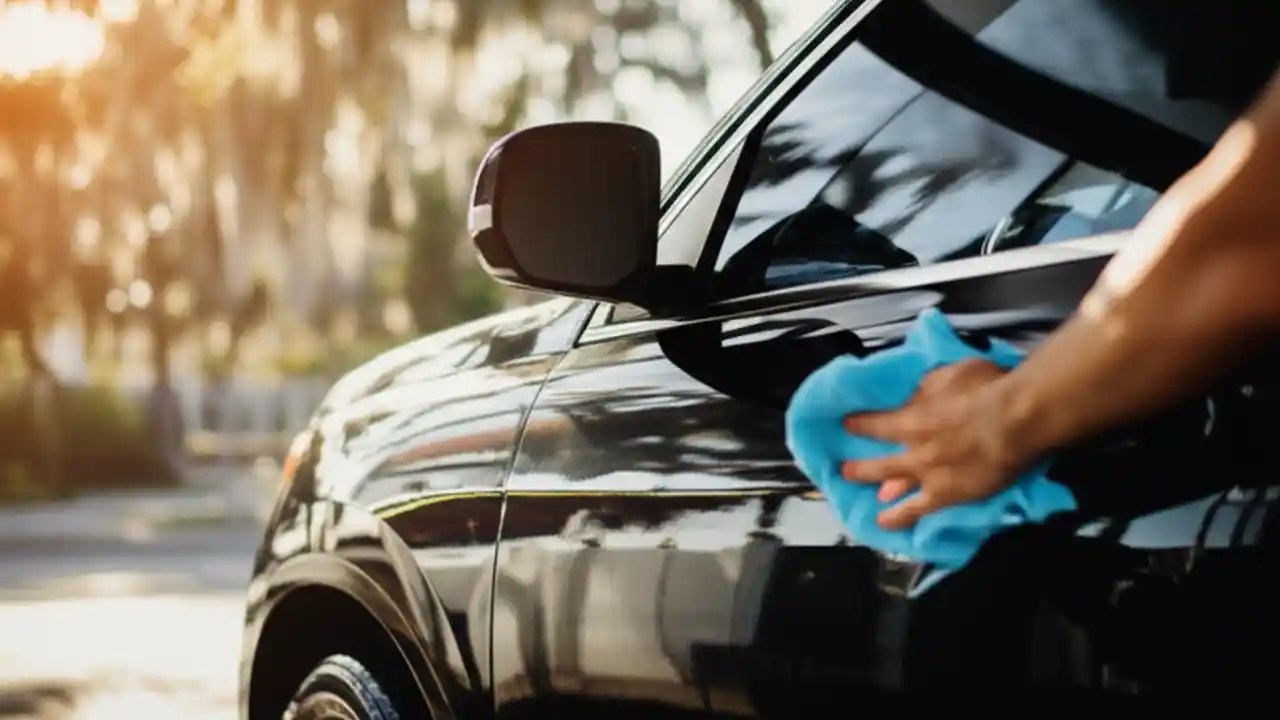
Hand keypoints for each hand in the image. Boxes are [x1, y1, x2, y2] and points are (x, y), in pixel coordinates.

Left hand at [841, 358, 1033, 529]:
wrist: (1018, 419)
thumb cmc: (988, 389)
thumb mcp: (948, 375)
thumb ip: (925, 388)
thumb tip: (911, 396)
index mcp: (912, 418)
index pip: (875, 424)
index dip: (858, 425)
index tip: (845, 425)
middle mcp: (913, 449)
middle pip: (879, 460)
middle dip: (859, 466)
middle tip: (843, 471)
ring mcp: (928, 475)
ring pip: (893, 485)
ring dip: (876, 490)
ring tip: (865, 498)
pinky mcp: (947, 495)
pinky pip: (918, 510)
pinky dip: (900, 517)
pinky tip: (885, 522)